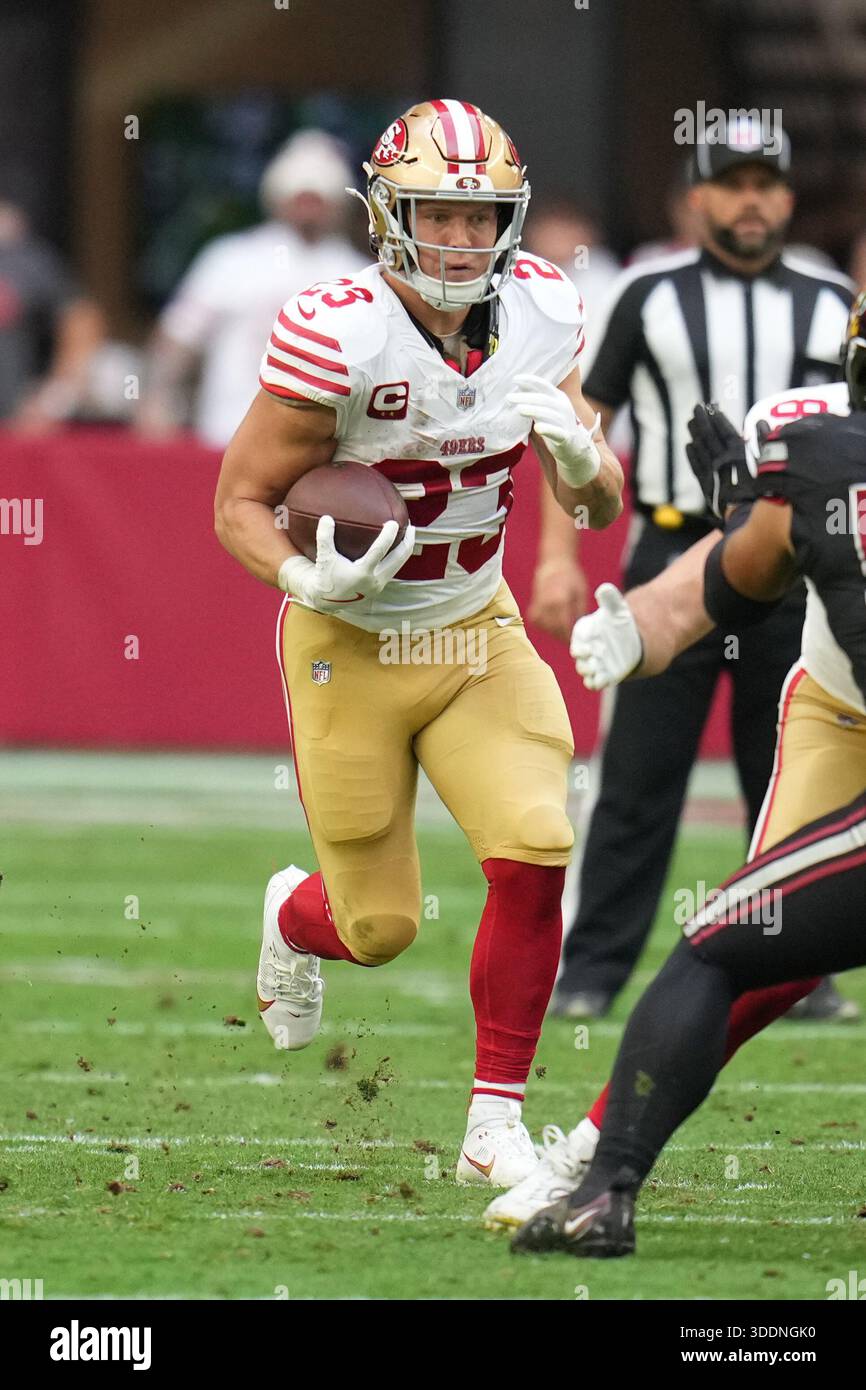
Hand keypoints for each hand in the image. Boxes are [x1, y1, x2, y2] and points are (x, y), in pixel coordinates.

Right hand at [278, 515, 415, 604]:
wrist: (325, 601)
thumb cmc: (324, 577)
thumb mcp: (323, 558)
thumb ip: (324, 537)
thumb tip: (327, 518)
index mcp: (362, 573)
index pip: (379, 551)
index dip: (388, 536)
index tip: (394, 523)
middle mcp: (374, 581)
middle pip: (398, 559)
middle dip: (407, 542)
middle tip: (411, 526)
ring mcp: (378, 586)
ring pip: (398, 565)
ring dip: (404, 550)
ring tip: (409, 535)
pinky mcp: (378, 588)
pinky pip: (392, 569)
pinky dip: (397, 558)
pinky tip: (397, 547)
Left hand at [507, 373, 600, 488]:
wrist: (575, 449)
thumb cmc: (556, 427)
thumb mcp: (546, 411)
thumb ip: (535, 400)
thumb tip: (518, 387)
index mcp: (559, 398)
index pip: (544, 386)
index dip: (530, 381)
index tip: (515, 379)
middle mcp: (563, 407)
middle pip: (543, 399)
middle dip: (525, 397)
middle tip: (508, 397)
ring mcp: (565, 422)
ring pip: (548, 414)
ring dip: (532, 410)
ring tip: (518, 409)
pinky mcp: (566, 437)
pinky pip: (556, 432)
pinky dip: (547, 429)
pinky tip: (537, 428)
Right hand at [528, 557, 588, 642]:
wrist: (554, 562)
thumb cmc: (571, 576)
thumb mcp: (581, 592)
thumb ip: (580, 611)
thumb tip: (581, 630)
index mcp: (560, 600)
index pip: (564, 626)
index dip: (570, 636)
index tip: (576, 640)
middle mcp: (547, 603)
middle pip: (554, 629)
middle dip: (564, 636)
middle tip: (572, 637)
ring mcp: (538, 604)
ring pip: (544, 627)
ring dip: (554, 632)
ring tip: (564, 630)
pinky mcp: (533, 605)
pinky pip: (537, 621)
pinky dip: (544, 625)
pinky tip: (553, 623)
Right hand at [570, 583, 642, 689]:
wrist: (631, 639)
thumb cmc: (619, 622)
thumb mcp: (617, 609)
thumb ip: (610, 600)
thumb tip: (605, 588)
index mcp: (584, 634)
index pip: (576, 642)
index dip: (579, 647)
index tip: (587, 649)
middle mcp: (585, 650)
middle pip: (579, 659)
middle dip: (584, 662)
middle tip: (593, 662)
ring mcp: (592, 663)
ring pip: (585, 671)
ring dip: (588, 673)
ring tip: (596, 670)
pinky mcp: (602, 675)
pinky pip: (594, 682)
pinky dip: (596, 682)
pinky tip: (600, 681)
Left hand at [686, 403, 755, 521]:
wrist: (749, 516)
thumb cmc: (764, 491)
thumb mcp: (768, 464)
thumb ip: (764, 442)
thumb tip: (760, 423)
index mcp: (738, 453)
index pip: (725, 431)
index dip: (718, 419)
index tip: (712, 407)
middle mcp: (722, 460)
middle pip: (710, 437)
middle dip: (703, 421)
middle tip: (696, 408)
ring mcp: (712, 473)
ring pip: (701, 449)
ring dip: (695, 434)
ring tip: (690, 422)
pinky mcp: (707, 486)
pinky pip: (697, 467)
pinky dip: (692, 456)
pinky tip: (688, 446)